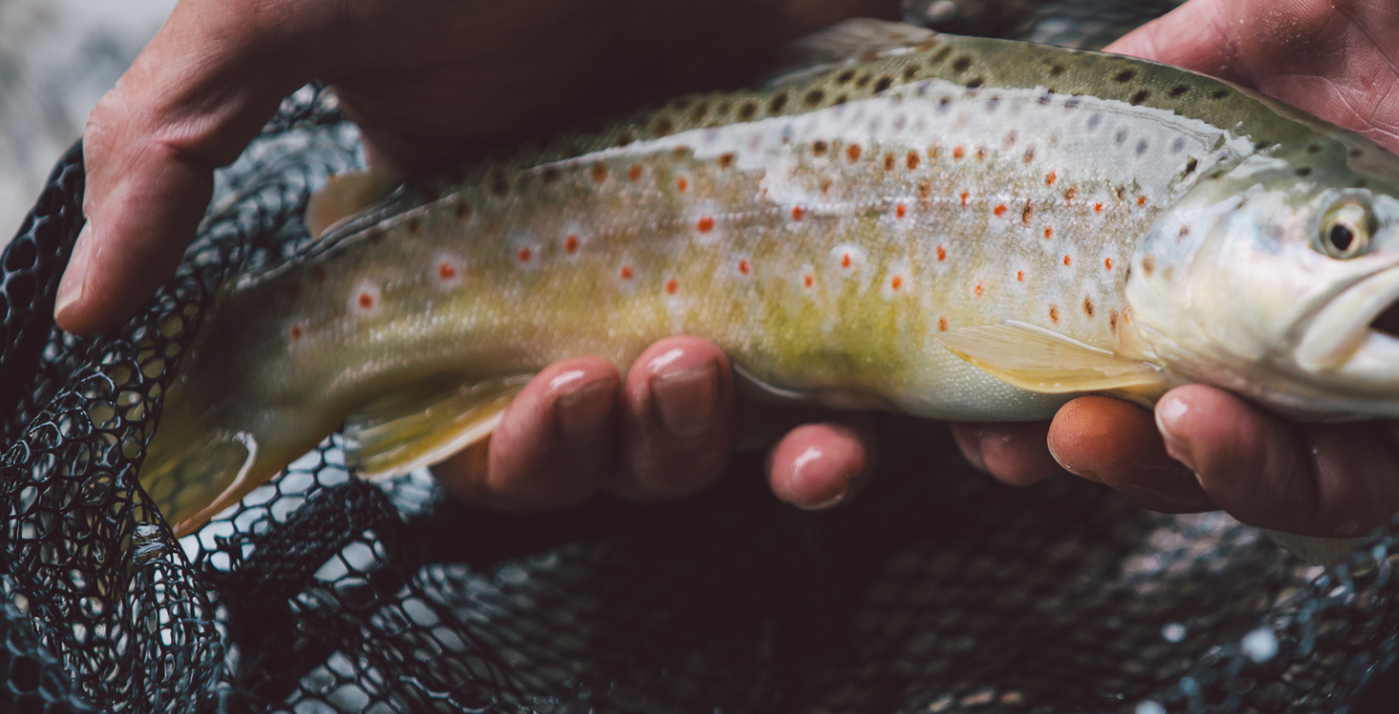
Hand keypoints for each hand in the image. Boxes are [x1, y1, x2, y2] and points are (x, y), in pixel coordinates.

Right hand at [67, 0, 892, 511]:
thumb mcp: (295, 14)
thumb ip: (173, 139)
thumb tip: (84, 308)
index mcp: (465, 247)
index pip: (473, 422)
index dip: (502, 453)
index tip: (529, 400)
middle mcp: (586, 268)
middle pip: (600, 450)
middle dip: (610, 450)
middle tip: (621, 374)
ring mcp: (705, 255)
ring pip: (711, 433)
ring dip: (710, 444)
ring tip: (707, 361)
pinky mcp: (816, 240)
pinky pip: (831, 384)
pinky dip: (839, 430)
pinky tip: (839, 424)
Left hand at [950, 0, 1398, 536]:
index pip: (1364, 458)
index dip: (1277, 476)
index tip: (1197, 434)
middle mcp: (1358, 272)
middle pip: (1235, 409)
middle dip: (1141, 445)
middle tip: (1057, 442)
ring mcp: (1278, 186)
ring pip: (1154, 316)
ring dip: (1065, 366)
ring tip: (976, 403)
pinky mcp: (1223, 86)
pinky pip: (1120, 158)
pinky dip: (1046, 203)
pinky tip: (980, 236)